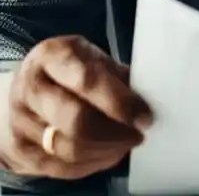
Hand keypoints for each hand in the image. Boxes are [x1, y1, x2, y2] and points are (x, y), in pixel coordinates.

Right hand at [0, 35, 151, 179]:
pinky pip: (61, 168)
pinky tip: (109, 153)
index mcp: (52, 56)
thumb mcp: (93, 59)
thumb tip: (152, 101)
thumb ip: (118, 77)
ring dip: (107, 151)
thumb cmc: (70, 72)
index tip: (146, 116)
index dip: (121, 103)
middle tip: (139, 134)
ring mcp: (20, 121)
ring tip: (127, 143)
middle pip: (76, 121)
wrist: (25, 91)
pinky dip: (93, 164)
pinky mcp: (19, 150)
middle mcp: (31, 88)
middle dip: (116, 133)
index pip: (87, 81)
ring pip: (70, 149)